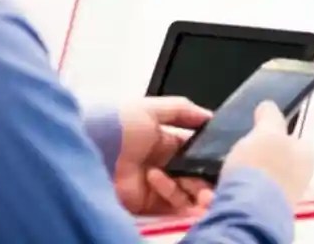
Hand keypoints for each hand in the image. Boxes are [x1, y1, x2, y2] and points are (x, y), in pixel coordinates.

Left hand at [113, 97, 214, 215]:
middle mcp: (162, 164)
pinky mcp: (148, 204)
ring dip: (196, 189)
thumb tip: (209, 116)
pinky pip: (172, 205)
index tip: (221, 154)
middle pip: (195, 174)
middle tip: (216, 175)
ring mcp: (155, 186)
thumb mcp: (151, 107)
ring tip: (193, 182)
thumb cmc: (118, 123)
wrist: (92, 147)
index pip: (195, 151)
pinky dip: (174, 196)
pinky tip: (161, 180)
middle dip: (207, 176)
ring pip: (189, 193)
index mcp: (164, 141)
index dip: (209, 153)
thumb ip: (182, 110)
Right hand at [223, 102, 313, 205]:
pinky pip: (241, 195)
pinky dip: (228, 190)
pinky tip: (214, 188)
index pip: (295, 138)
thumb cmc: (263, 166)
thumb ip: (269, 116)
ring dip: (237, 173)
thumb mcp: (267, 131)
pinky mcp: (258, 212)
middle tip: (235, 148)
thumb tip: (269, 105)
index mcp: (306, 155)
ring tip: (219, 168)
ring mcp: (279, 197)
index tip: (257, 128)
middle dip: (252, 154)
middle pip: (273, 158)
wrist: (248, 212)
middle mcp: (298, 177)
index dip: (276, 131)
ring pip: (254, 178)